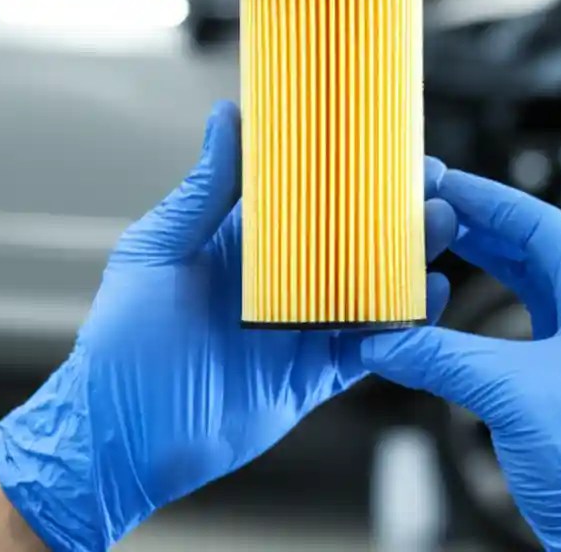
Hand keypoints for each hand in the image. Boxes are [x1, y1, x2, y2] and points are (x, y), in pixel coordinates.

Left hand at [0, 101, 456, 549]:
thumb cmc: (121, 345)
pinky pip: (369, 345)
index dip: (336, 167)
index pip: (297, 194)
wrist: (121, 440)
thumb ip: (202, 193)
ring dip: (405, 257)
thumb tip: (226, 120)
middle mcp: (274, 283)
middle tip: (429, 177)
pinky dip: (403, 322)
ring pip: (366, 285)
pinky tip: (433, 294)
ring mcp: (296, 329)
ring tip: (439, 223)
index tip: (375, 135)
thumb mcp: (157, 254)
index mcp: (236, 245)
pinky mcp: (311, 376)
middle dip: (387, 208)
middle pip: (344, 236)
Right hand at [363, 170, 560, 550]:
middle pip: (540, 251)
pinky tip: (462, 297)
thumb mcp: (507, 396)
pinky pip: (532, 319)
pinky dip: (494, 303)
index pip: (547, 229)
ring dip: (489, 260)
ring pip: (535, 283)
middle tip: (436, 205)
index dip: (493, 202)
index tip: (449, 183)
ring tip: (443, 237)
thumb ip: (441, 359)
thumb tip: (380, 341)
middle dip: (486, 227)